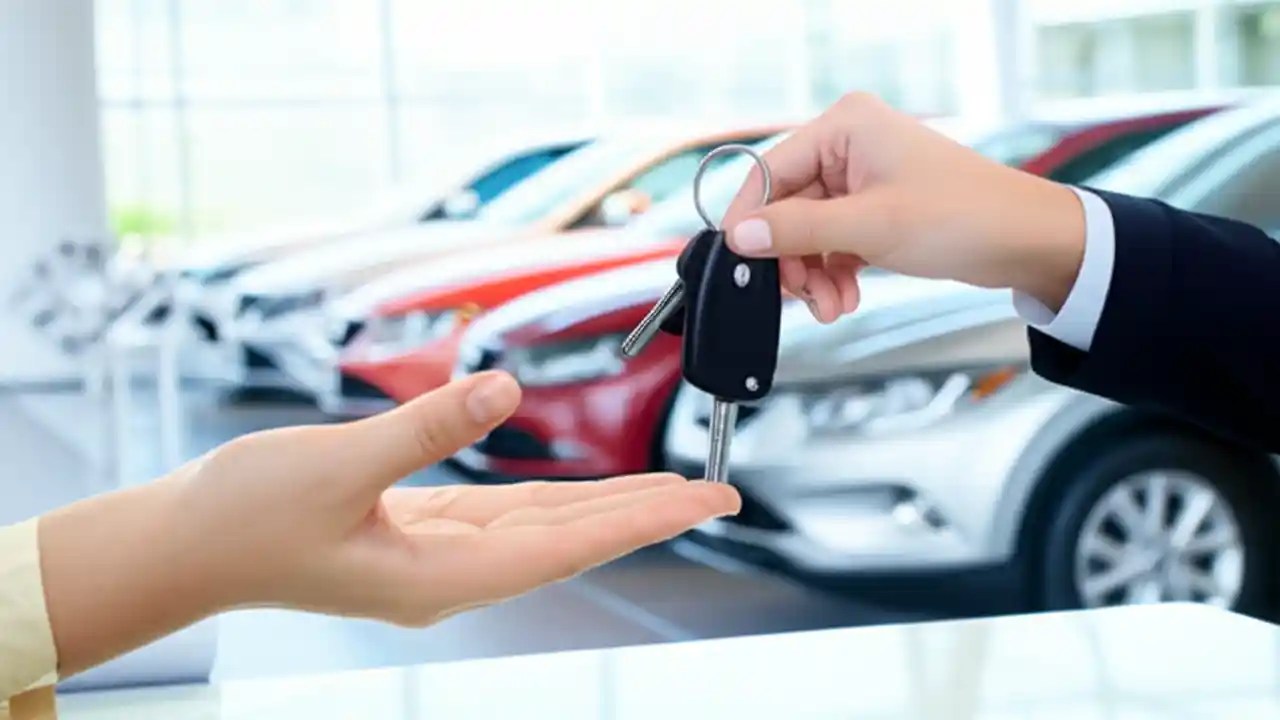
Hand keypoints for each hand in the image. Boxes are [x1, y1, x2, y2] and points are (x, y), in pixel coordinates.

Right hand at [40, 371, 739, 674]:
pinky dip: (557, 498)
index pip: (569, 543)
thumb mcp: (337, 464)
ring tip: (672, 492)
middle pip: (573, 537)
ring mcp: (437, 558)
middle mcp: (452, 574)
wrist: (188, 544)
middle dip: (649, 512)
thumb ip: (425, 428)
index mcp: (440, 576)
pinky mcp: (419, 532)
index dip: (644, 517)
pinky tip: (585, 492)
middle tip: (721, 492)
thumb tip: (501, 388)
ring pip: (547, 526)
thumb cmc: (247, 516)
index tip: (709, 499)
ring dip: (611, 506)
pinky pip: (508, 514)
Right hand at [721, 93, 1086, 321]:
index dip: (751, 220)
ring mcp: (863, 177)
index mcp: (845, 126)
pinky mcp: (876, 206)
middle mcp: (850, 145)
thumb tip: (741, 235)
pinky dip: (833, 272)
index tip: (740, 260)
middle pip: (787, 207)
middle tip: (800, 297)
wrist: (1026, 242)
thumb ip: (798, 230)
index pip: (770, 171)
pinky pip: (833, 241)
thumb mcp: (870, 226)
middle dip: (793, 259)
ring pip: (808, 231)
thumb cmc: (965, 216)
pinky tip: (843, 298)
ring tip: (831, 306)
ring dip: (813, 274)